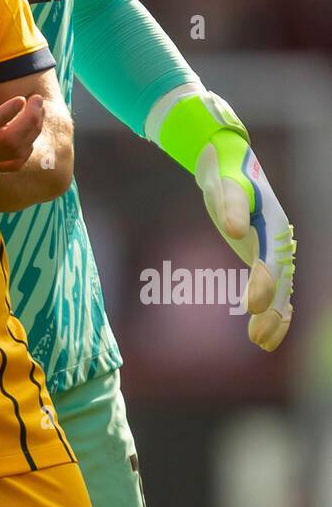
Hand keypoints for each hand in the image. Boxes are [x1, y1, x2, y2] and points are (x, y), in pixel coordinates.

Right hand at [0, 65, 44, 176]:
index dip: (14, 109)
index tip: (23, 97)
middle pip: (16, 138)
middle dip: (32, 119)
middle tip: (38, 101)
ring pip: (18, 152)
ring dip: (32, 133)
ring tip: (38, 114)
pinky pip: (12, 164)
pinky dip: (25, 151)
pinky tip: (28, 136)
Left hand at [195, 134, 295, 350]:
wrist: (228, 163)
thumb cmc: (225, 174)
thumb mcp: (225, 185)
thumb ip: (232, 206)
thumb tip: (237, 231)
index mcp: (275, 226)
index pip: (272, 261)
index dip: (265, 284)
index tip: (253, 307)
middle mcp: (280, 242)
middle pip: (280, 282)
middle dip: (271, 311)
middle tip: (256, 338)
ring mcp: (274, 250)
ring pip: (281, 290)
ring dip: (274, 317)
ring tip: (260, 343)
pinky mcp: (263, 256)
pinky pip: (274, 288)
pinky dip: (275, 311)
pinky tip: (269, 335)